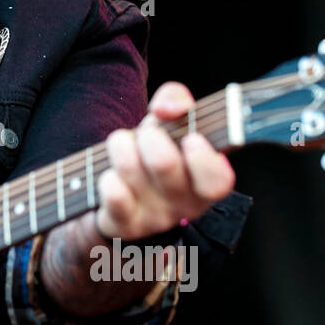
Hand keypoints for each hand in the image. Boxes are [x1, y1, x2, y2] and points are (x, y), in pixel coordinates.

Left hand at [94, 81, 235, 240]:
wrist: (122, 195)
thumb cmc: (153, 151)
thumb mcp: (170, 123)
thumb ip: (176, 99)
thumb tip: (165, 109)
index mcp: (205, 180)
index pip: (218, 181)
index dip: (203, 160)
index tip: (190, 138)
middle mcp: (184, 204)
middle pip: (164, 164)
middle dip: (148, 136)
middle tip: (146, 134)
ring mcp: (155, 218)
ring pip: (130, 169)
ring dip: (120, 146)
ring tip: (121, 146)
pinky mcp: (125, 226)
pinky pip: (113, 194)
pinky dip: (106, 176)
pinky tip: (109, 175)